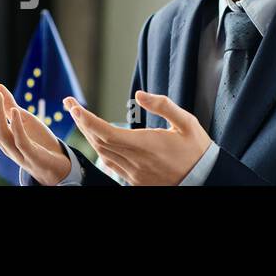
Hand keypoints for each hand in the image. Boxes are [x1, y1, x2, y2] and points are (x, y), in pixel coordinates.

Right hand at [0, 84, 71, 185]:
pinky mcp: (32, 155)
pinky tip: (15, 111)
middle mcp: (6, 146)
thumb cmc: (39, 142)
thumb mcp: (24, 119)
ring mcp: (18, 152)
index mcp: (2, 138)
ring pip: (1, 134)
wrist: (59, 166)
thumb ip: (9, 105)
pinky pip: (21, 141)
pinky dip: (16, 126)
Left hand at [66, 90, 211, 185]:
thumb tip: (139, 94)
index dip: (86, 120)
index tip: (74, 107)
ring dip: (89, 136)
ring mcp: (134, 174)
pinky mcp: (135, 181)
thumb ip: (163, 105)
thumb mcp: (186, 122)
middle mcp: (135, 161)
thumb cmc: (196, 149)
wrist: (205, 178)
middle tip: (70, 106)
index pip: (105, 132)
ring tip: (80, 119)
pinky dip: (101, 150)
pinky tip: (98, 139)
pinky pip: (111, 165)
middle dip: (81, 122)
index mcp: (145, 145)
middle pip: (98, 141)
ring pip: (102, 154)